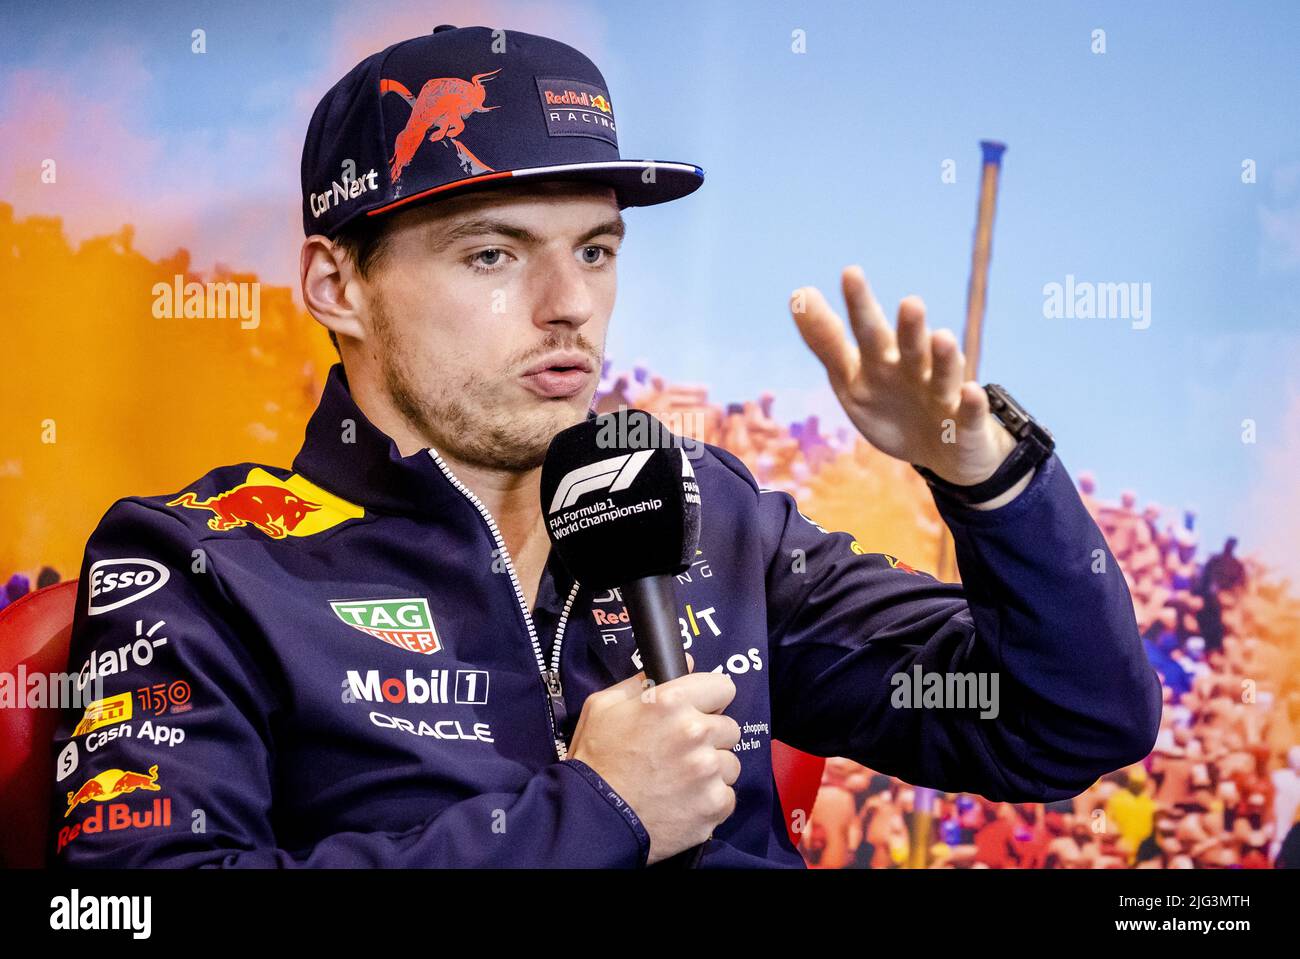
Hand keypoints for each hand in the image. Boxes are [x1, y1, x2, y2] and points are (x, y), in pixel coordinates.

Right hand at [566, 654, 741, 864]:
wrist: (593, 818)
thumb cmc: (595, 761)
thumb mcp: (604, 706)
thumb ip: (645, 680)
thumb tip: (688, 663)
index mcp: (672, 701)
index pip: (723, 686)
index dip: (711, 699)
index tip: (702, 710)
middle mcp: (695, 732)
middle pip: (729, 728)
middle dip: (710, 738)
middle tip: (681, 752)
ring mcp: (707, 770)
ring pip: (730, 764)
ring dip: (711, 771)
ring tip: (679, 780)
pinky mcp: (714, 804)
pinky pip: (727, 796)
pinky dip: (709, 801)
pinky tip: (683, 802)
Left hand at [791, 266, 1017, 489]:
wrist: (940, 451)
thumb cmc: (889, 407)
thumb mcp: (850, 379)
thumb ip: (826, 341)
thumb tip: (797, 293)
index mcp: (882, 358)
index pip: (866, 328)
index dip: (859, 305)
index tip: (850, 272)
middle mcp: (915, 368)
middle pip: (909, 346)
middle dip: (910, 327)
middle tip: (910, 303)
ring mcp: (942, 394)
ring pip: (943, 374)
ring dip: (943, 358)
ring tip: (941, 338)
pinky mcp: (967, 423)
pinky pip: (970, 414)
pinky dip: (972, 404)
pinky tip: (971, 392)